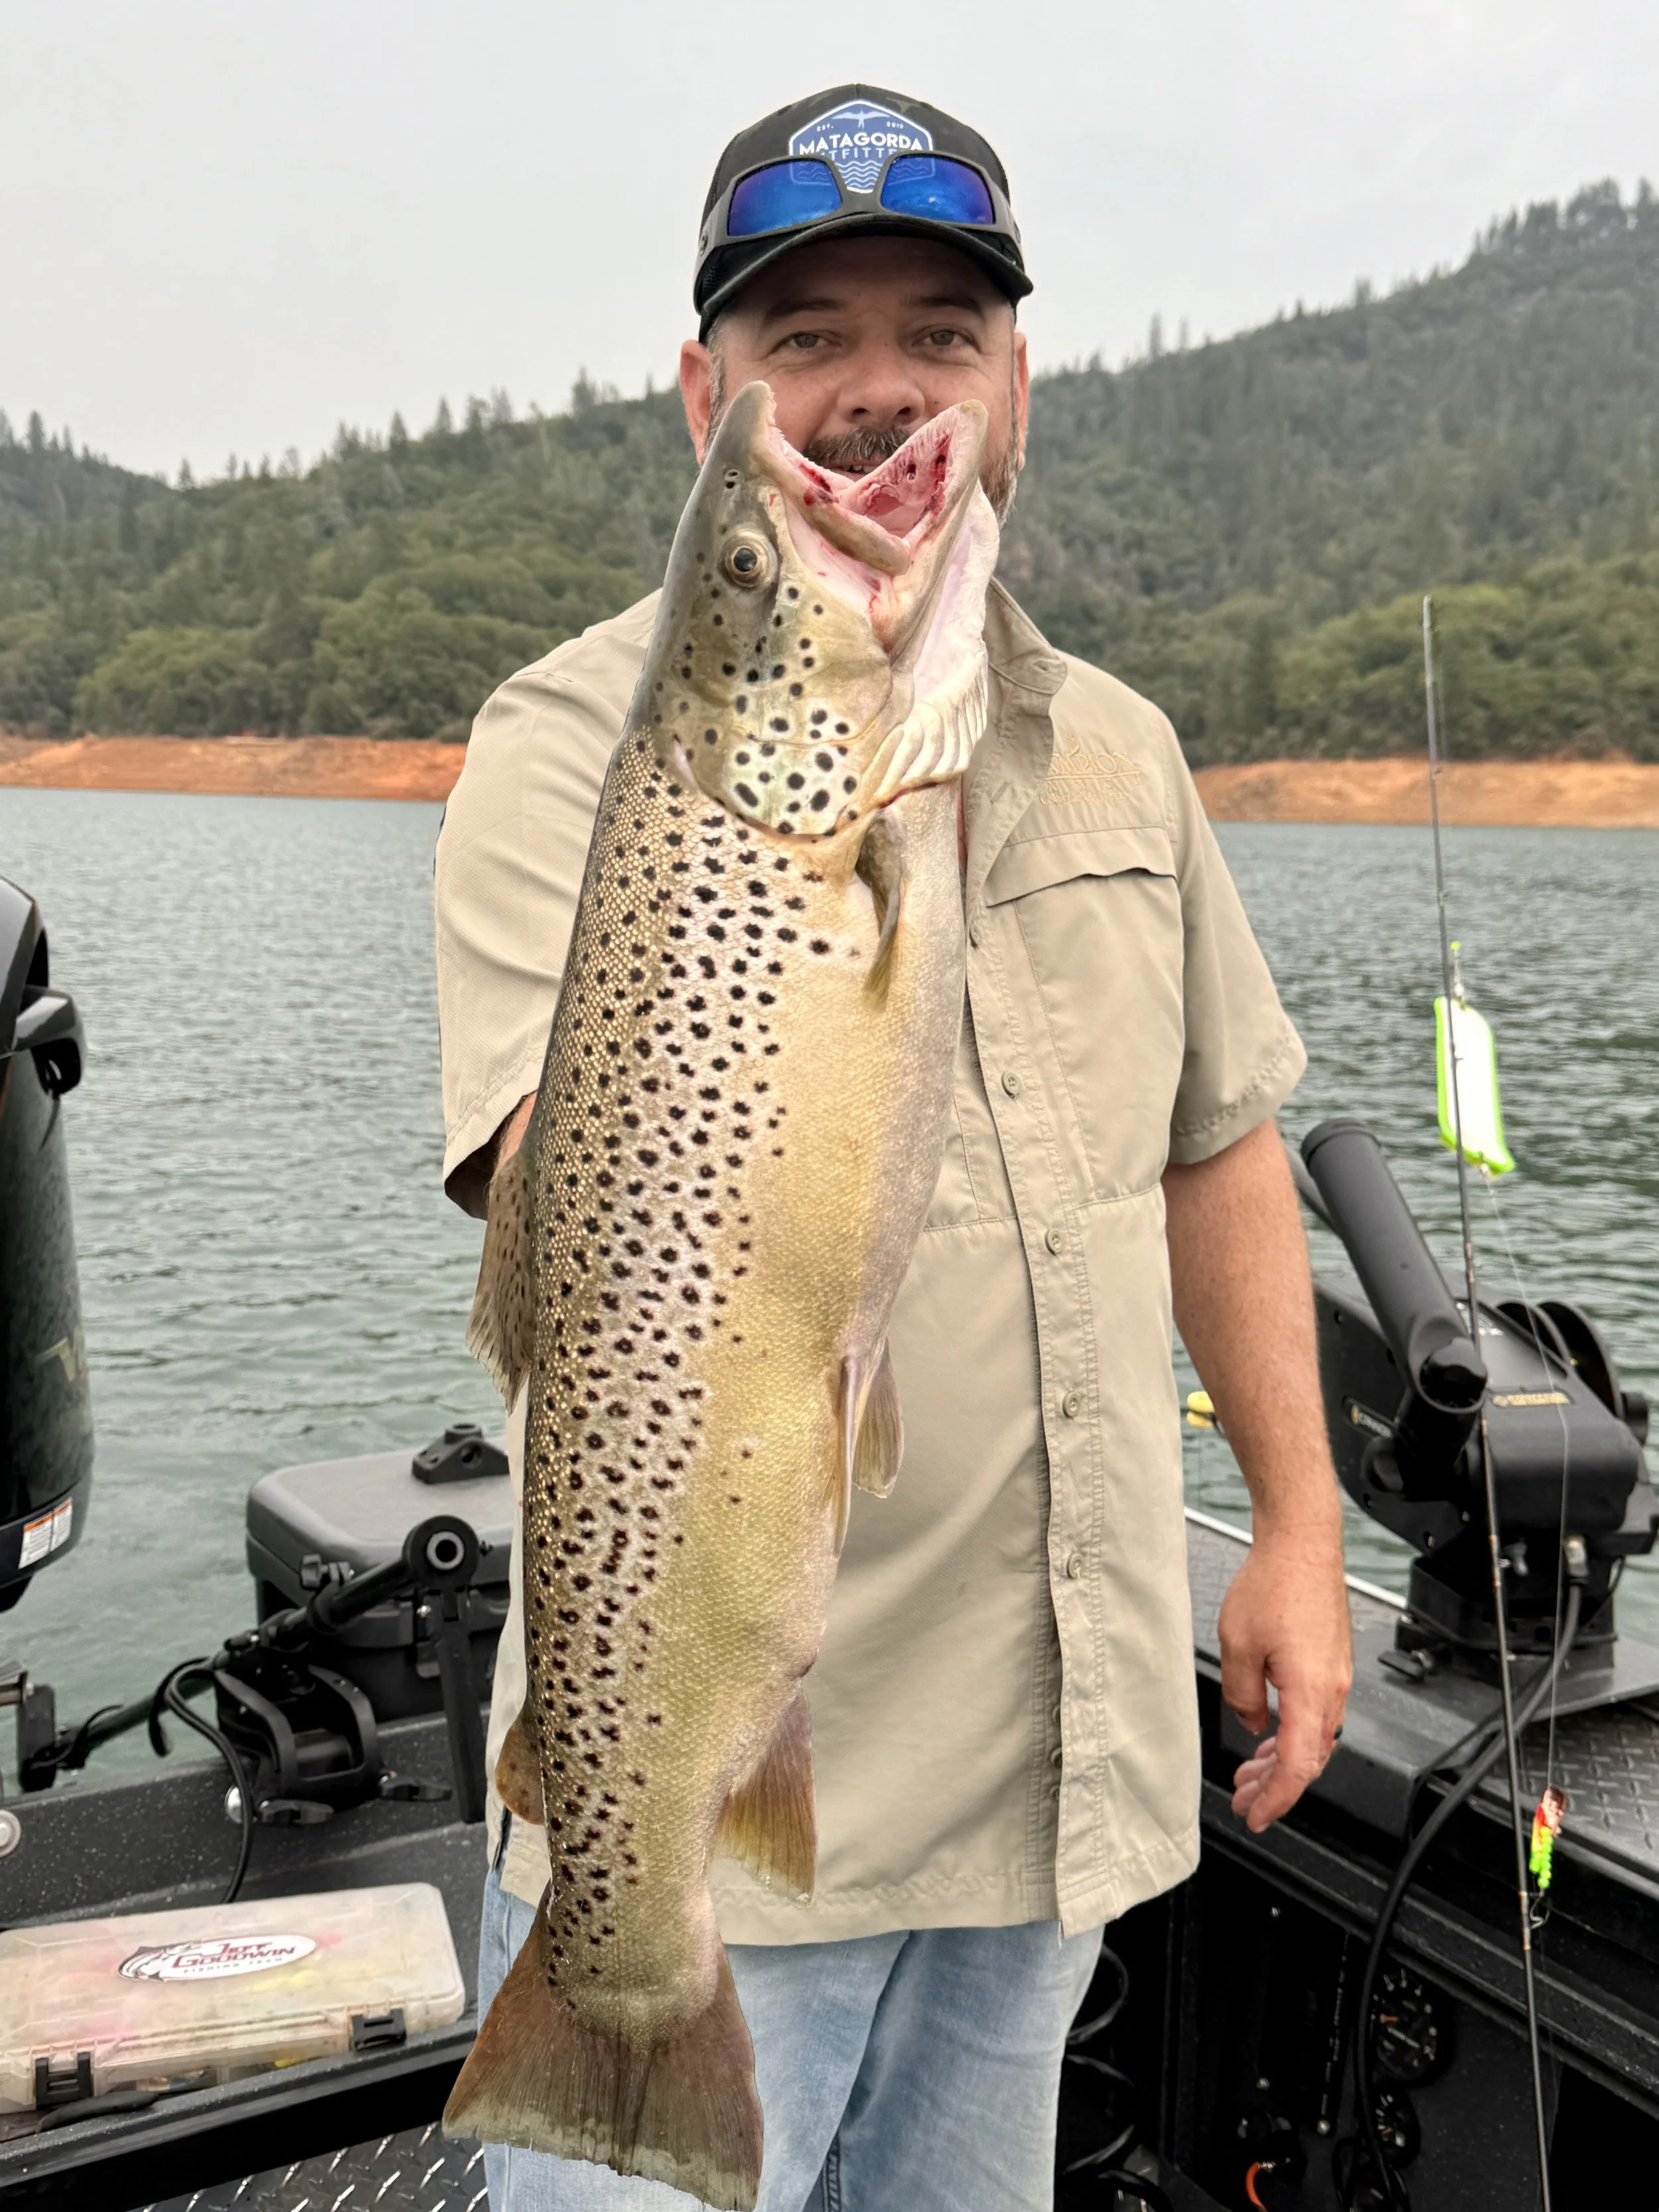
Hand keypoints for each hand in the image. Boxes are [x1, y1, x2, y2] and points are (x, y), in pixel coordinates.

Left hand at [1220, 1523, 1351, 1832]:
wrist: (1302, 1545)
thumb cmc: (1275, 1585)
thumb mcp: (1237, 1645)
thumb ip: (1241, 1695)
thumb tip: (1252, 1722)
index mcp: (1312, 1692)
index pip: (1299, 1766)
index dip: (1277, 1798)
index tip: (1255, 1815)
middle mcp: (1332, 1690)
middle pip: (1309, 1759)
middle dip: (1275, 1786)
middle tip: (1244, 1800)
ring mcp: (1335, 1677)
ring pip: (1314, 1738)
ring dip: (1282, 1760)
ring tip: (1250, 1772)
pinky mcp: (1331, 1663)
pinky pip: (1316, 1714)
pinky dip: (1292, 1733)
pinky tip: (1269, 1733)